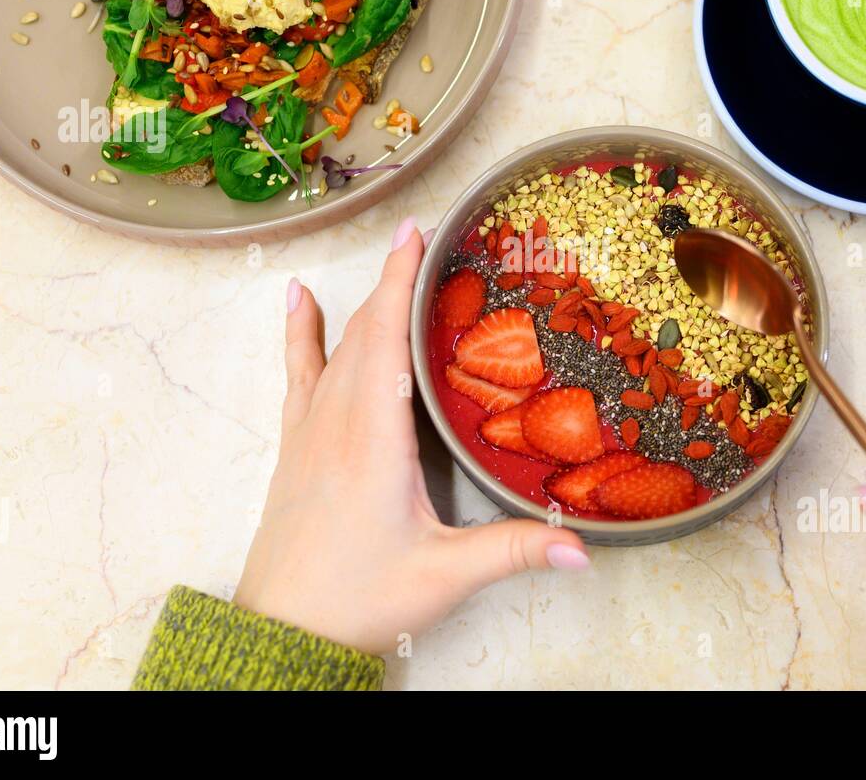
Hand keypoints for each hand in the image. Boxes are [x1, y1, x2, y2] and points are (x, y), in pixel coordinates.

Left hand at [235, 217, 589, 655]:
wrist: (284, 631)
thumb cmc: (355, 599)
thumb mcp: (443, 576)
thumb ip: (513, 552)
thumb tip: (581, 547)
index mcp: (372, 438)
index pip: (387, 339)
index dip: (401, 283)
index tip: (416, 235)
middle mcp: (336, 422)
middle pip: (365, 332)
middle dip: (392, 279)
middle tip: (421, 235)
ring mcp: (311, 432)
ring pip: (335, 347)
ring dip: (361, 299)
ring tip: (381, 254)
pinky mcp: (298, 448)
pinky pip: (299, 373)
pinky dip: (301, 333)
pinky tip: (297, 302)